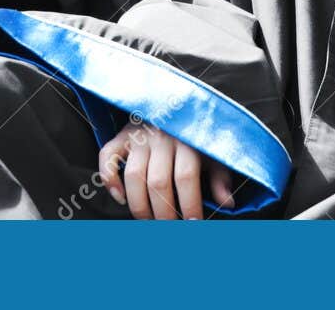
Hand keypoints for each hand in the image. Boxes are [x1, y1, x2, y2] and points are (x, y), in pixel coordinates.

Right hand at [97, 120, 235, 219]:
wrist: (173, 105)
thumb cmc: (194, 136)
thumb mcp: (212, 152)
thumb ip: (220, 177)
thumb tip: (227, 204)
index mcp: (186, 140)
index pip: (185, 176)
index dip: (189, 204)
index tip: (193, 224)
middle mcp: (161, 137)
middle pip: (158, 182)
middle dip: (164, 213)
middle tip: (170, 228)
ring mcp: (139, 136)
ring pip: (133, 176)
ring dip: (140, 206)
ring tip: (149, 221)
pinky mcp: (121, 136)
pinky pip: (107, 157)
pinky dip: (110, 180)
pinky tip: (120, 198)